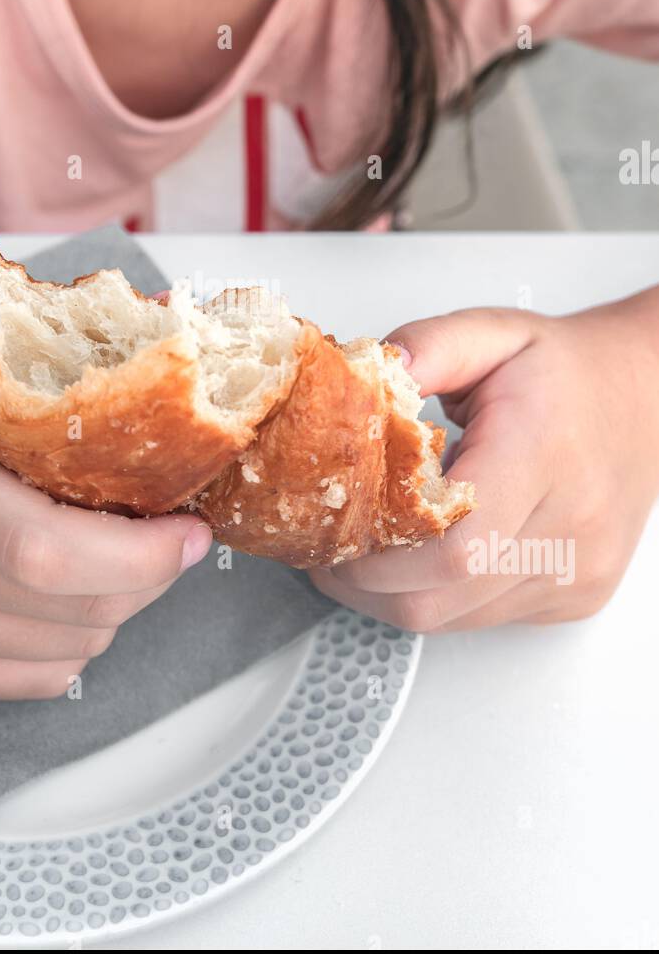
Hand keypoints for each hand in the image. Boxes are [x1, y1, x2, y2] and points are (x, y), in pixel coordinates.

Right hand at [0, 336, 211, 696]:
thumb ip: (45, 355)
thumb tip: (167, 317)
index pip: (49, 549)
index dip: (141, 553)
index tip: (188, 530)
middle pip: (73, 608)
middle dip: (151, 578)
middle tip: (172, 540)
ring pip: (68, 650)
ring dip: (119, 608)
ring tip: (118, 557)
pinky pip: (34, 680)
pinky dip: (75, 644)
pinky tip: (69, 595)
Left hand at [309, 292, 658, 630]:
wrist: (647, 398)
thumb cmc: (566, 373)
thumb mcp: (492, 333)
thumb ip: (426, 347)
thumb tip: (370, 372)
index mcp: (544, 454)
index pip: (452, 548)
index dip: (375, 557)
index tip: (332, 532)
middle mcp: (572, 527)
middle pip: (439, 599)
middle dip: (364, 584)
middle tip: (328, 546)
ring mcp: (577, 573)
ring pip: (452, 620)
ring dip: (394, 593)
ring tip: (371, 546)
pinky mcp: (575, 598)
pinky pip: (481, 619)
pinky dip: (439, 595)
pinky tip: (427, 554)